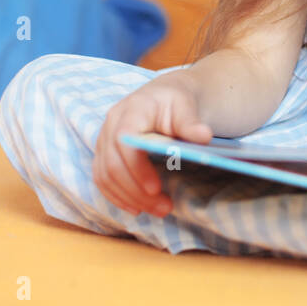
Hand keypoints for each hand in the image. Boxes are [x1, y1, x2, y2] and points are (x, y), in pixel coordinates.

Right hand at [93, 69, 212, 217]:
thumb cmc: (177, 100)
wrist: (166, 95)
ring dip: (129, 198)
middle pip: (114, 164)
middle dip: (136, 191)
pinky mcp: (104, 152)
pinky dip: (118, 196)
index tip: (156, 188)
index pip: (125, 142)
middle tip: (165, 208)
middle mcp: (112, 123)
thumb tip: (204, 136)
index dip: (137, 168)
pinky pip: (102, 178)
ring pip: (105, 175)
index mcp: (132, 109)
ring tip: (159, 210)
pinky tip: (137, 208)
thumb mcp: (188, 105)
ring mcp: (104, 138)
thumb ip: (192, 122)